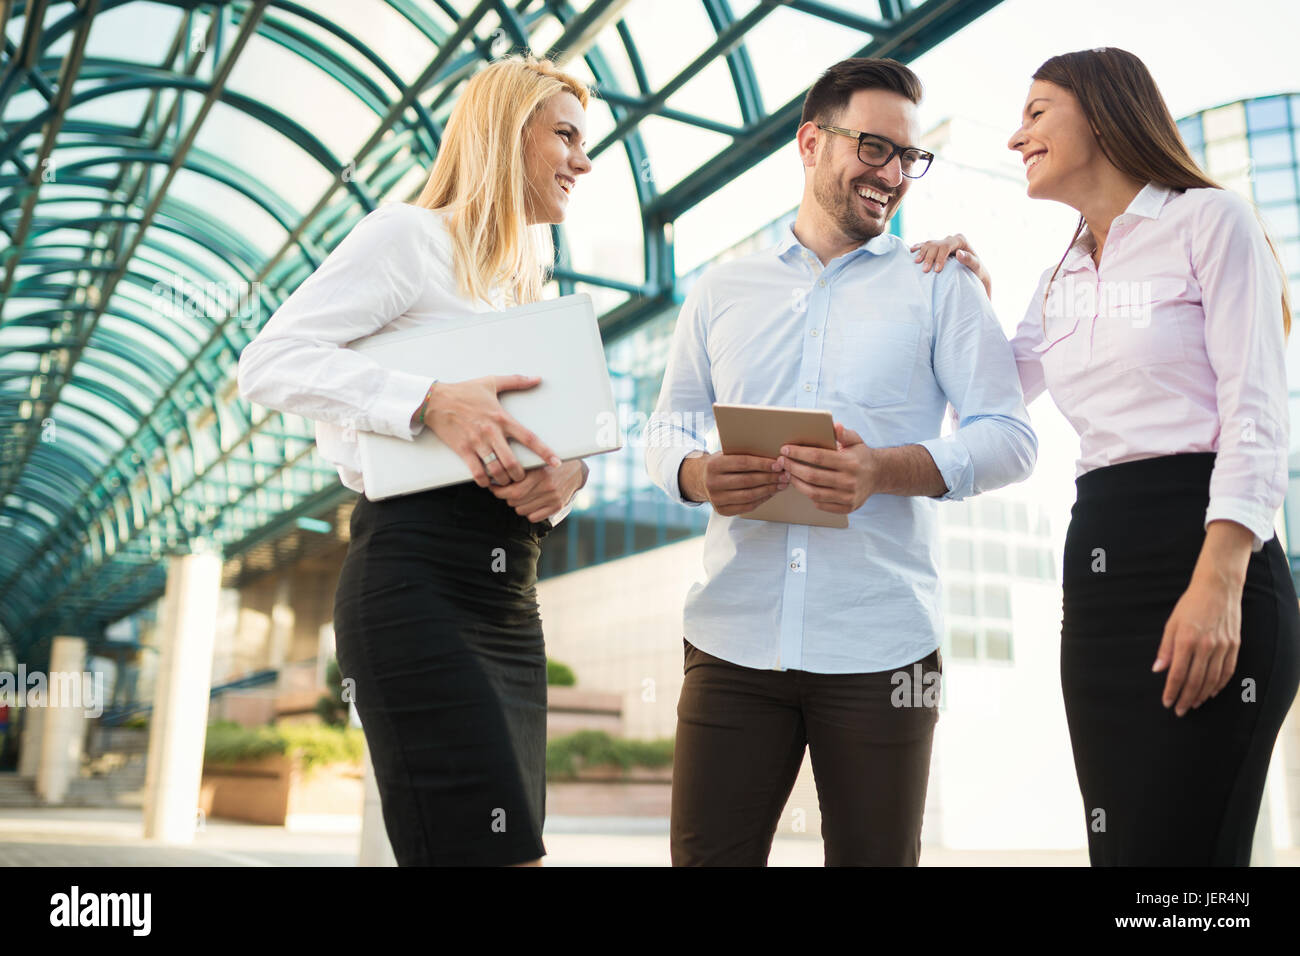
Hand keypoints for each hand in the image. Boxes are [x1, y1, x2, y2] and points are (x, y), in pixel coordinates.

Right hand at [420, 375, 560, 486]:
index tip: (556, 462)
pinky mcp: (463, 450)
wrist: (436, 400)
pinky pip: (476, 472)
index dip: (545, 452)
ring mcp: (477, 443)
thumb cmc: (464, 391)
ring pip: (496, 470)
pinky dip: (484, 481)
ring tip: (505, 481)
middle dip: (520, 475)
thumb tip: (537, 378)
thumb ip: (516, 381)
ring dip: (503, 480)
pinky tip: (487, 482)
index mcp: (502, 418)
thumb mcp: (491, 382)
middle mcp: (491, 433)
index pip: (529, 438)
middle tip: (521, 478)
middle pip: (512, 462)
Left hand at [490, 459, 587, 522]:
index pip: (513, 491)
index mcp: (540, 474)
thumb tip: (497, 475)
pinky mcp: (558, 506)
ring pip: (521, 510)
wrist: (576, 470)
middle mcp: (547, 487)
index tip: (493, 486)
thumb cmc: (550, 463)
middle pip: (515, 501)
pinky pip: (533, 517)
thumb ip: (520, 468)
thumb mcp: (535, 459)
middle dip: (505, 497)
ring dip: (516, 505)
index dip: (499, 491)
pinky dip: (528, 512)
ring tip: (518, 496)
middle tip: (503, 491)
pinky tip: (529, 502)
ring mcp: (553, 498)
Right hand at [681, 451, 787, 515]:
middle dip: (769, 478)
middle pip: (747, 481)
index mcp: (714, 465)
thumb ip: (744, 455)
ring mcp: (716, 499)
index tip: (779, 464)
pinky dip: (762, 500)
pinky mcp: (721, 510)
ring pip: (749, 496)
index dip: (762, 464)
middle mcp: (713, 483)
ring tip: (782, 484)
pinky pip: (747, 507)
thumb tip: (774, 458)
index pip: (743, 463)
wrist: (701, 479)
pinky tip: (771, 493)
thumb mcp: (727, 454)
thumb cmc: (721, 463)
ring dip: (769, 490)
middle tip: (785, 475)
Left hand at [777, 423, 877, 513]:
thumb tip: (835, 426)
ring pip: (814, 493)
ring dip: (797, 483)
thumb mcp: (855, 440)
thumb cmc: (861, 456)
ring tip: (789, 474)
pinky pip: (822, 504)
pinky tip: (803, 486)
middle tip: (782, 462)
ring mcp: (849, 497)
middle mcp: (850, 481)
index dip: (798, 453)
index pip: (818, 457)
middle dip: (793, 468)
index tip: (785, 449)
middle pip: (812, 476)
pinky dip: (809, 496)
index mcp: (850, 462)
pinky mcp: (848, 508)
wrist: (879, 475)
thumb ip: (844, 433)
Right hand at [908, 233, 991, 298]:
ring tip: (916, 262)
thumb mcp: (976, 266)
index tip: (936, 270)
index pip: (946, 246)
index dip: (940, 258)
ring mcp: (943, 242)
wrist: (974, 272)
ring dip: (922, 253)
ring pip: (929, 244)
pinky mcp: (938, 247)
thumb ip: (969, 259)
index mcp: (960, 240)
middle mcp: (951, 238)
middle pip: (936, 245)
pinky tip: (912, 250)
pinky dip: (919, 247)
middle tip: (925, 271)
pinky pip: (926, 245)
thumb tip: (959, 253)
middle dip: (929, 258)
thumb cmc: (976, 270)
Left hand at [1153, 569, 1241, 716]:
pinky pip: (1227, 671)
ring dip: (1202, 695)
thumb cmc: (1190, 604)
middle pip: (1195, 681)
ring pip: (1212, 679)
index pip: (1177, 674)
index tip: (1167, 703)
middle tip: (1180, 710)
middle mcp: (1206, 646)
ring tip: (1193, 704)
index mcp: (1186, 640)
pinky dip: (1219, 685)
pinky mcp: (1234, 645)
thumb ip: (1165, 648)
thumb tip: (1157, 670)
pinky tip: (1211, 692)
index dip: (1172, 691)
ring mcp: (1223, 646)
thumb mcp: (1171, 623)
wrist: (1218, 588)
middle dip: (1186, 698)